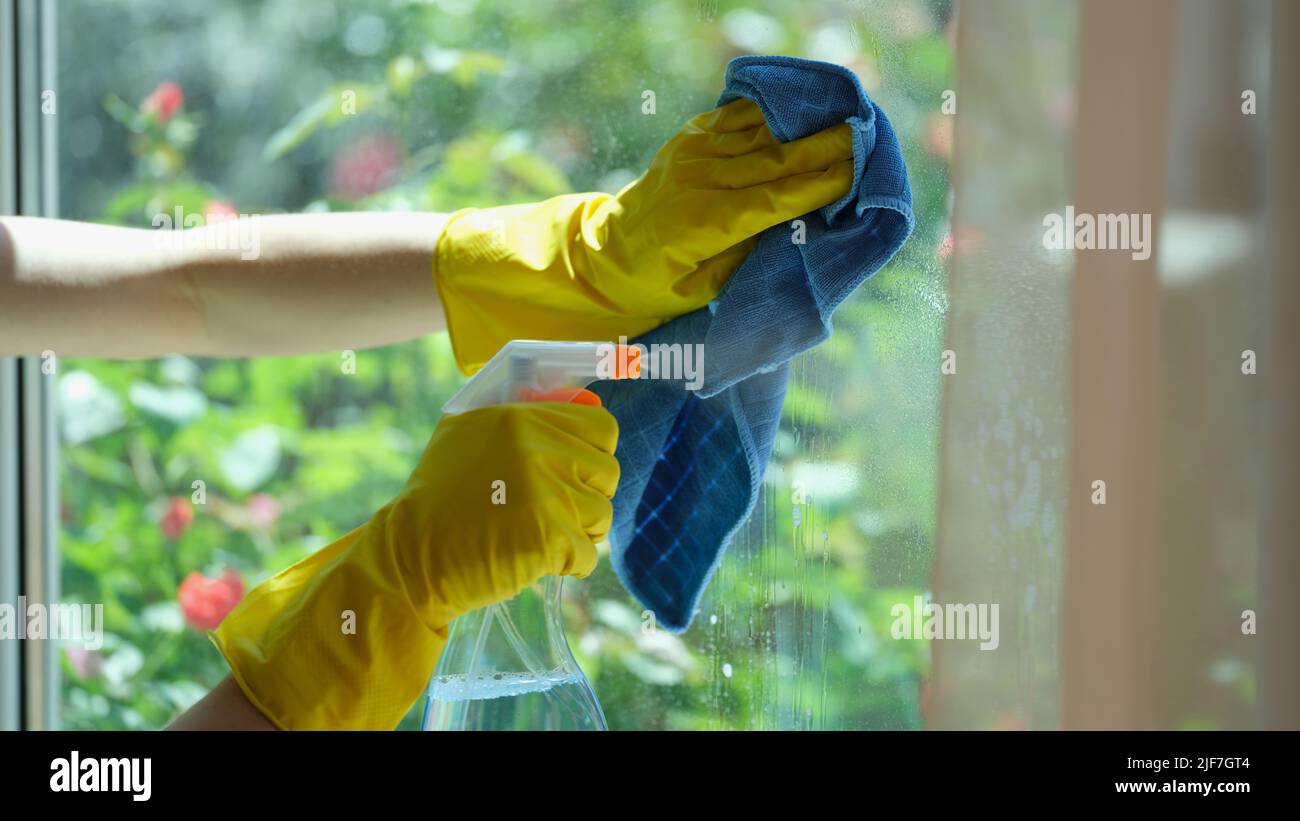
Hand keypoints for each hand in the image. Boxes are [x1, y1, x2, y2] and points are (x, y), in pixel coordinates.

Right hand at [212, 402, 618, 729]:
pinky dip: (569, 566)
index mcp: (520, 418)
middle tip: (552, 512)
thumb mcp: (465, 436)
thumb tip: (579, 400)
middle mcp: (537, 448)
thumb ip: (520, 416)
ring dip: (577, 532)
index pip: (600, 426)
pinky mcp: (549, 537)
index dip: (593, 452)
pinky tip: (535, 561)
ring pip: (601, 514)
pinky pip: (588, 554)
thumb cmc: (440, 501)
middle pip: (607, 472)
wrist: (409, 559)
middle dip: (587, 496)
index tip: (576, 472)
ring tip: (537, 537)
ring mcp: (546, 492)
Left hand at [434, 98, 853, 372]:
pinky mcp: (690, 139)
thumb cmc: (658, 290)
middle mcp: (699, 179)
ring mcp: (693, 152)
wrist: (603, 258)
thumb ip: (749, 259)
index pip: (775, 196)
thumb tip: (802, 233)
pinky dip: (774, 113)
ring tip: (848, 117)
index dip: (820, 183)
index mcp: (704, 223)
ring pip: (761, 131)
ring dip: (805, 123)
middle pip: (775, 156)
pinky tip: (804, 109)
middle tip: (869, 136)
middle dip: (825, 146)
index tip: (859, 172)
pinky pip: (739, 118)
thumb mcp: (704, 292)